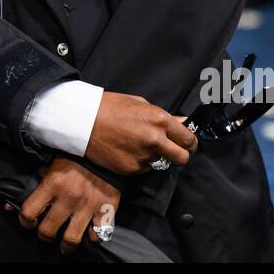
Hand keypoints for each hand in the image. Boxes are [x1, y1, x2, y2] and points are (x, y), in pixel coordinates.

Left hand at [12, 156, 119, 255]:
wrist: (106, 152)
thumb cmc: (75, 158)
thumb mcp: (52, 164)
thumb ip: (34, 183)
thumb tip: (9, 206)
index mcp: (52, 183)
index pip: (28, 212)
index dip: (25, 221)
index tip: (30, 222)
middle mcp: (69, 196)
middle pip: (47, 231)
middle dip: (44, 236)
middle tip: (47, 233)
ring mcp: (88, 205)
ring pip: (71, 239)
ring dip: (65, 245)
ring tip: (65, 244)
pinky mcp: (106, 210)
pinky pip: (98, 235)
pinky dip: (93, 237)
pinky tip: (89, 232)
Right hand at [83, 90, 197, 174]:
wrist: (83, 120)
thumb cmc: (110, 107)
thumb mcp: (140, 103)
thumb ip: (164, 116)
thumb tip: (183, 123)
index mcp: (160, 120)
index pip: (188, 139)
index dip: (190, 143)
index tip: (186, 144)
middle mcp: (155, 140)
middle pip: (182, 158)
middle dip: (180, 155)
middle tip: (171, 150)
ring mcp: (143, 157)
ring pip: (162, 164)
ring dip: (156, 158)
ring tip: (140, 146)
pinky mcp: (131, 169)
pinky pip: (144, 169)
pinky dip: (140, 163)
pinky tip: (128, 151)